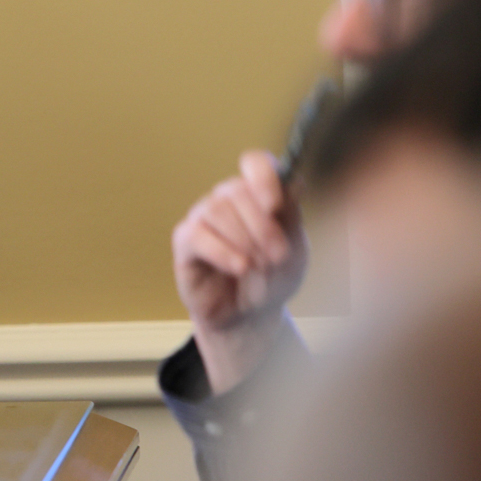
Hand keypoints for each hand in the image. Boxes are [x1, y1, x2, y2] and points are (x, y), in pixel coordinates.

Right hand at [171, 150, 308, 392]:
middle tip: (277, 256)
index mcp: (257, 194)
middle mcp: (228, 199)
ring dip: (244, 242)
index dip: (264, 177)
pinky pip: (199, 235)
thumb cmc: (272, 278)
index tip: (275, 205)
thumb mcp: (294, 247)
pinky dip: (222, 252)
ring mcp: (204, 217)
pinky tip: (238, 268)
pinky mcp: (185, 240)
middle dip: (262, 227)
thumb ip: (292, 214)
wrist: (251, 316)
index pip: (255, 164)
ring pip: (218, 211)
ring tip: (256, 267)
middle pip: (238, 191)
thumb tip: (294, 182)